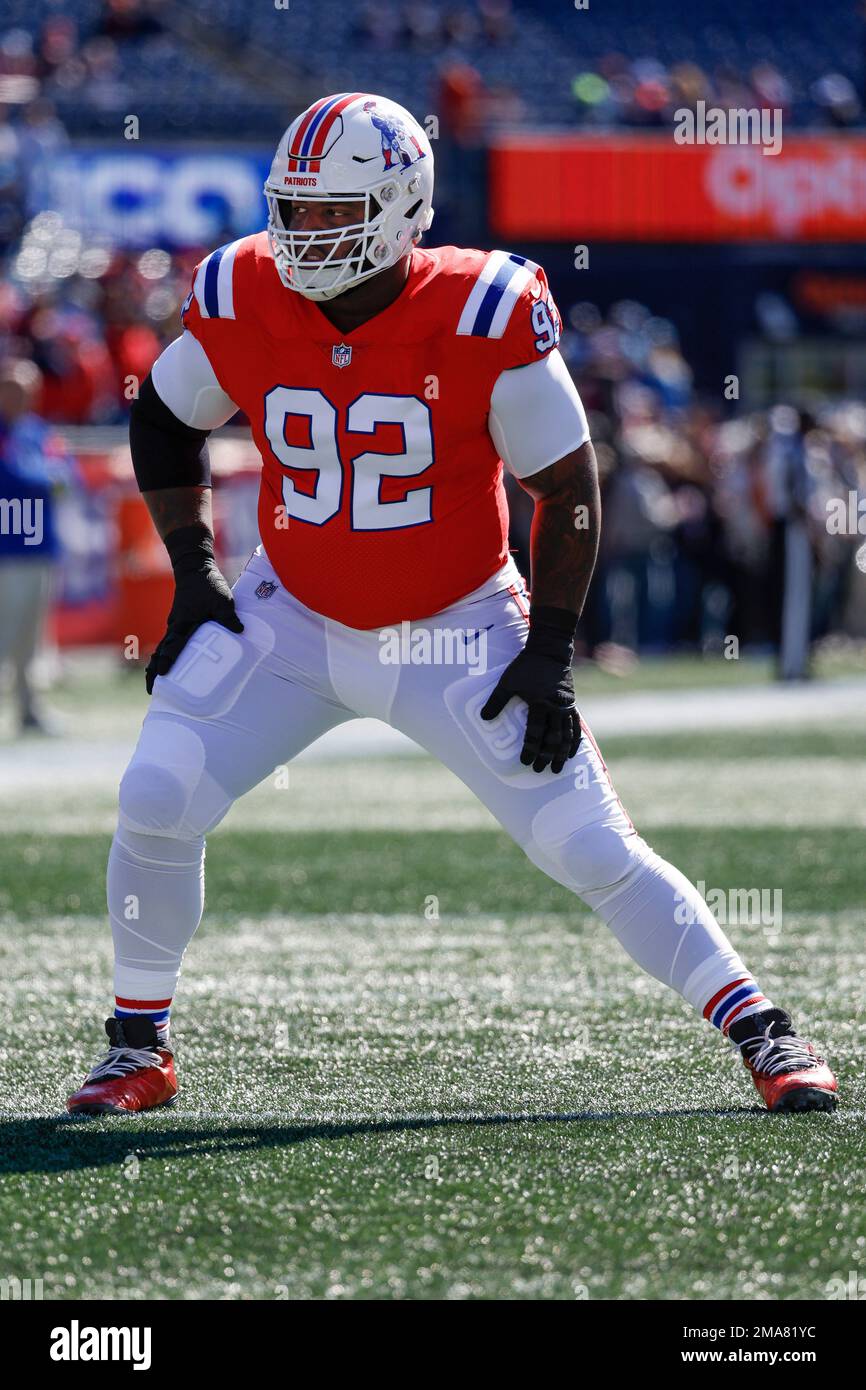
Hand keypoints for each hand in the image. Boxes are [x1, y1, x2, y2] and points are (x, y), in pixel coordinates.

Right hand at [145, 525, 242, 693]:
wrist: (194, 567)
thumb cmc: (207, 583)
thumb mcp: (222, 599)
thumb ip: (228, 616)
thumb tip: (240, 631)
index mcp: (184, 622)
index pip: (173, 645)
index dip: (167, 660)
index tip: (161, 674)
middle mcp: (176, 626)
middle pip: (161, 652)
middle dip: (155, 670)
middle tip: (152, 690)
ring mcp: (176, 625)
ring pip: (163, 648)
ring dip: (158, 664)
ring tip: (156, 682)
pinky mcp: (180, 623)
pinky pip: (170, 642)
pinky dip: (166, 655)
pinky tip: (170, 665)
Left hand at [480, 606, 580, 773]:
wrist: (550, 650)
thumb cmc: (525, 666)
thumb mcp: (507, 681)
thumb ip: (496, 701)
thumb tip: (483, 719)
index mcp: (539, 703)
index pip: (535, 732)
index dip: (530, 748)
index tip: (525, 762)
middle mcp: (555, 707)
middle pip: (552, 738)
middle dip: (546, 756)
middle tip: (540, 770)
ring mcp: (566, 706)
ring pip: (566, 736)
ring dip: (562, 754)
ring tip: (558, 769)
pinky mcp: (572, 704)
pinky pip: (576, 727)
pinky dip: (574, 742)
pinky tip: (572, 754)